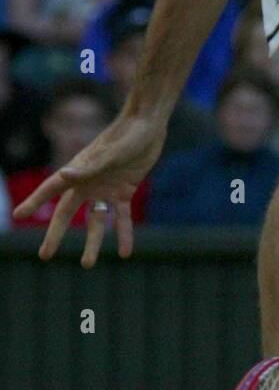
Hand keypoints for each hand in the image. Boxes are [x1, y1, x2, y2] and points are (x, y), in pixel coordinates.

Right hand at [12, 111, 167, 266]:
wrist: (149, 125)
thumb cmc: (127, 135)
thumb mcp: (111, 153)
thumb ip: (90, 167)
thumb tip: (63, 176)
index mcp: (78, 170)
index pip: (51, 189)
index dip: (35, 202)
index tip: (18, 215)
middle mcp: (88, 182)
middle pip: (67, 212)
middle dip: (56, 233)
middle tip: (45, 255)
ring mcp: (105, 188)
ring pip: (95, 220)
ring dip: (92, 242)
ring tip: (86, 264)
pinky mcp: (124, 190)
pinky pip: (122, 217)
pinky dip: (124, 234)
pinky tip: (124, 253)